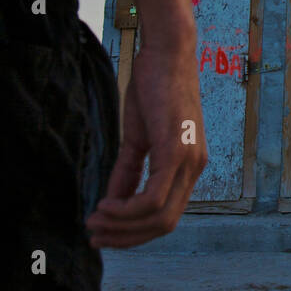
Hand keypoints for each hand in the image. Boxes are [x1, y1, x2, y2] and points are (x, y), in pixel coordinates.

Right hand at [85, 41, 206, 248]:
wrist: (166, 53)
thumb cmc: (154, 90)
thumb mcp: (138, 137)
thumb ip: (128, 171)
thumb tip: (113, 202)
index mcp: (189, 166)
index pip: (167, 216)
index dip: (135, 233)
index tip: (103, 233)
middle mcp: (195, 168)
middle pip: (165, 224)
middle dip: (127, 237)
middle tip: (95, 236)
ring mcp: (189, 160)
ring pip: (159, 216)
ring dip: (122, 226)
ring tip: (95, 221)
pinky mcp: (177, 150)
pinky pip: (154, 197)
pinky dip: (127, 209)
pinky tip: (106, 205)